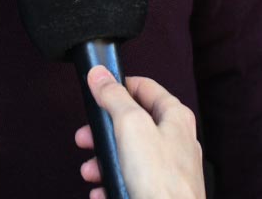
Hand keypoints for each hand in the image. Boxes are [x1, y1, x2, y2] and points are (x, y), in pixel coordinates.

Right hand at [73, 66, 203, 198]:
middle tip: (86, 136)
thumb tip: (100, 74)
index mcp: (175, 117)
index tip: (98, 90)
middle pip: (132, 124)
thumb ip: (114, 97)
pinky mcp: (158, 191)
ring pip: (129, 155)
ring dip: (103, 161)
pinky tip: (101, 190)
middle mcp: (175, 140)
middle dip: (104, 131)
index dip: (119, 85)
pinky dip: (112, 183)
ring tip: (90, 170)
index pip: (145, 88)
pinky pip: (130, 181)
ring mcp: (168, 168)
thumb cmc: (160, 181)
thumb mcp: (130, 125)